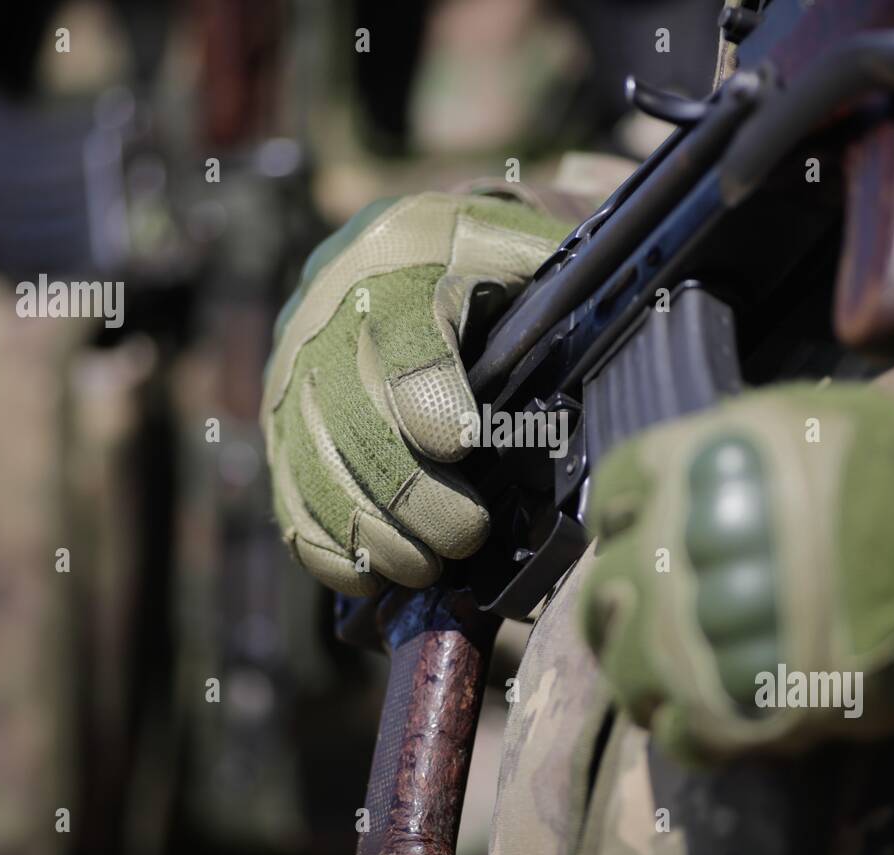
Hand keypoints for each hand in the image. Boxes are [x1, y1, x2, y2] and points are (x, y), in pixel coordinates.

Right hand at [262, 192, 568, 594]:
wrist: (375, 257)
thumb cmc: (469, 260)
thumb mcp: (509, 243)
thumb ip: (551, 278)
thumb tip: (614, 324)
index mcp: (396, 263)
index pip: (401, 338)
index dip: (427, 396)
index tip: (460, 444)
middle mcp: (325, 319)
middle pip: (354, 418)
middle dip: (409, 491)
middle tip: (464, 535)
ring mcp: (292, 380)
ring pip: (315, 469)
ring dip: (370, 531)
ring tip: (425, 567)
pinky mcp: (279, 430)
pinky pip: (289, 498)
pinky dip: (327, 547)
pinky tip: (373, 572)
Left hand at [581, 384, 893, 762]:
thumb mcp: (812, 418)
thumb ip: (740, 442)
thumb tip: (709, 464)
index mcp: (684, 476)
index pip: (614, 495)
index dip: (628, 517)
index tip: (648, 533)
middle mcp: (667, 551)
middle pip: (607, 589)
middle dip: (623, 603)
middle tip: (655, 615)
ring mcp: (687, 637)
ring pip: (625, 670)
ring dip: (644, 674)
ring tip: (678, 678)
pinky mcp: (722, 713)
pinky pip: (674, 734)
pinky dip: (685, 730)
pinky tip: (711, 720)